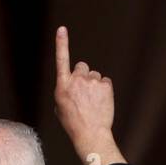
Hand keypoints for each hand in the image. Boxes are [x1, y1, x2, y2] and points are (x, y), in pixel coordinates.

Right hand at [53, 26, 123, 164]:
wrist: (90, 134)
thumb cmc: (73, 124)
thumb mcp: (60, 107)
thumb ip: (64, 92)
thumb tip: (70, 88)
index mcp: (62, 85)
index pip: (61, 59)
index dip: (62, 43)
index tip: (62, 29)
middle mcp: (76, 80)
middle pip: (82, 66)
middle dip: (84, 75)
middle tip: (85, 92)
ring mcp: (91, 82)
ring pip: (95, 75)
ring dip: (95, 84)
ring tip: (94, 101)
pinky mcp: (105, 86)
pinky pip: (106, 82)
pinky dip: (105, 90)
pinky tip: (102, 102)